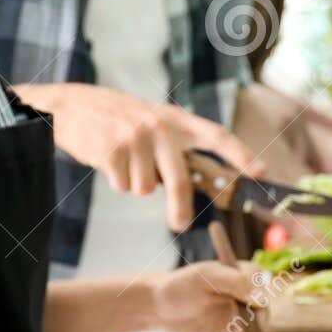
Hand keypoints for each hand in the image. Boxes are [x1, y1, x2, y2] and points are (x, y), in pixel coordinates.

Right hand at [18, 83, 262, 230]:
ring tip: (121, 160)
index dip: (241, 155)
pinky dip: (116, 180)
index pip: (216, 136)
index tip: (261, 173)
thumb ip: (174, 146)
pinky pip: (123, 186)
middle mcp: (159, 126)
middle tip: (178, 224)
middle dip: (180, 209)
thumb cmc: (116, 118)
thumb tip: (199, 182)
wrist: (70, 106)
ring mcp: (136, 138)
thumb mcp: (151, 120)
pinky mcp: (113, 151)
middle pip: (180, 180)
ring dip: (133, 183)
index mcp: (175, 118)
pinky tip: (107, 160)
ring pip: (145, 189)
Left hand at [147, 261, 257, 331]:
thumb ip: (235, 282)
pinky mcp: (227, 330)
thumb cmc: (177, 286)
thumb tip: (262, 298)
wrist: (156, 307)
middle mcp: (243, 294)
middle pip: (258, 317)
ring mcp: (236, 313)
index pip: (262, 292)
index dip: (258, 310)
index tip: (247, 324)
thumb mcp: (206, 277)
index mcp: (242, 275)